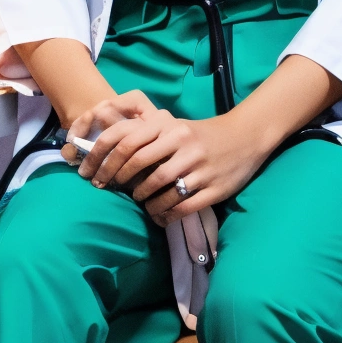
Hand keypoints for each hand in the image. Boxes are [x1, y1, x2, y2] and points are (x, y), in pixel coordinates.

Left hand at [74, 98, 273, 222]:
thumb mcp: (174, 125)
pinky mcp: (214, 189)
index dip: (106, 161)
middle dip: (121, 182)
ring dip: (146, 201)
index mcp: (170, 126)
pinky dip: (166, 215)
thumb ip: (145, 134)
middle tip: (114, 190)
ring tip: (142, 203)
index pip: (127, 142)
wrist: (245, 137)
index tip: (96, 174)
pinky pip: (182, 207)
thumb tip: (107, 152)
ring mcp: (200, 168)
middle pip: (140, 167)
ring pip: (161, 190)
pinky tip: (160, 216)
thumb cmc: (201, 134)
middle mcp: (184, 145)